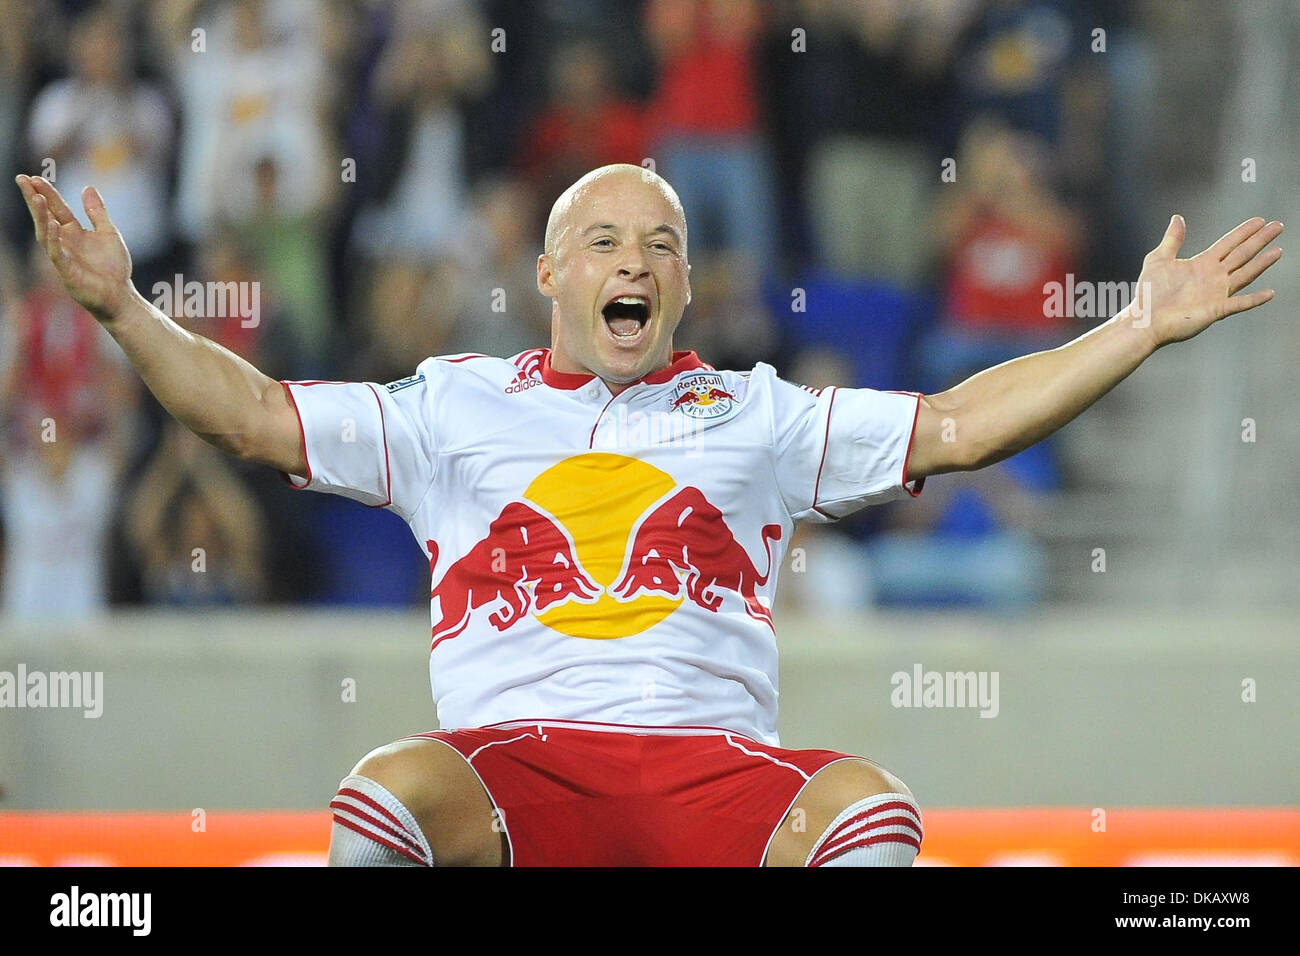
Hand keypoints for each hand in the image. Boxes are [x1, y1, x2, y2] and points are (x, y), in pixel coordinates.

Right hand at [14, 175, 132, 321]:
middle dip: (34, 199)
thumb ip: (97, 212)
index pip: (56, 209)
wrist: (120, 296)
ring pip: (46, 234)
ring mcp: (63, 257)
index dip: (47, 193)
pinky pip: (57, 254)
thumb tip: (88, 187)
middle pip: (45, 217)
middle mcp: (64, 243)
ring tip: (35, 198)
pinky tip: (51, 225)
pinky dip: (53, 239)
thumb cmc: (113, 268)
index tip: (35, 177)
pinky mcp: (67, 272)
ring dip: (40, 216)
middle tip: (22, 179)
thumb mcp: (108, 233)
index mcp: (73, 232)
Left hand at [1133, 215, 1282, 347]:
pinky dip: (1255, 299)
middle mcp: (1212, 277)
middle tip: (1277, 227)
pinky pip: (1240, 303)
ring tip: (1277, 251)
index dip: (1244, 232)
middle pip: (1242, 254)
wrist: (1145, 320)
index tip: (1259, 221)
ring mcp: (1216, 293)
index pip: (1228, 243)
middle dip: (1259, 240)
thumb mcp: (1158, 260)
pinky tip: (1269, 293)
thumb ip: (1172, 239)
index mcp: (1201, 264)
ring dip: (1261, 263)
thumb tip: (1177, 218)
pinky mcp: (1216, 310)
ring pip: (1245, 274)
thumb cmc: (1149, 294)